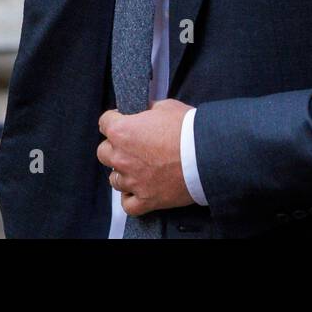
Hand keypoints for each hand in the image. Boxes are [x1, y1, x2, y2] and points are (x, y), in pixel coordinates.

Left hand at [97, 98, 193, 216]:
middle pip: (103, 152)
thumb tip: (145, 112)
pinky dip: (131, 198)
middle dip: (115, 147)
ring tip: (139, 168)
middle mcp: (121, 157)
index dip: (115, 119)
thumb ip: (148, 110)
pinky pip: (128, 204)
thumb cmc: (188, 129)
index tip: (123, 120)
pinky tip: (138, 189)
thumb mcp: (166, 107)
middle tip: (132, 145)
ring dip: (123, 172)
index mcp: (122, 131)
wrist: (207, 155)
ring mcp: (132, 181)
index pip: (104, 122)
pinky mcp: (146, 199)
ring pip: (114, 179)